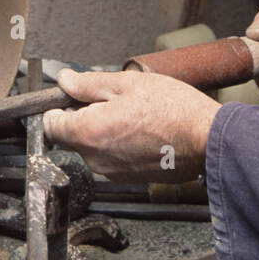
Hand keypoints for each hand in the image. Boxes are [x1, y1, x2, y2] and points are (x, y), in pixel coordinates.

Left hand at [42, 69, 220, 182]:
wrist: (207, 140)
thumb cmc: (173, 109)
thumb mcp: (128, 83)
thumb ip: (89, 83)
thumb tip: (65, 80)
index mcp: (88, 133)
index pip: (51, 125)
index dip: (59, 107)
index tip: (72, 97)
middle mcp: (95, 159)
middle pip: (72, 137)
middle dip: (84, 118)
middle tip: (114, 100)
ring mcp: (111, 172)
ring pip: (93, 147)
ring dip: (104, 131)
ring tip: (134, 115)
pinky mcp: (128, 178)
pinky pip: (112, 158)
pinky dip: (120, 145)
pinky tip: (143, 131)